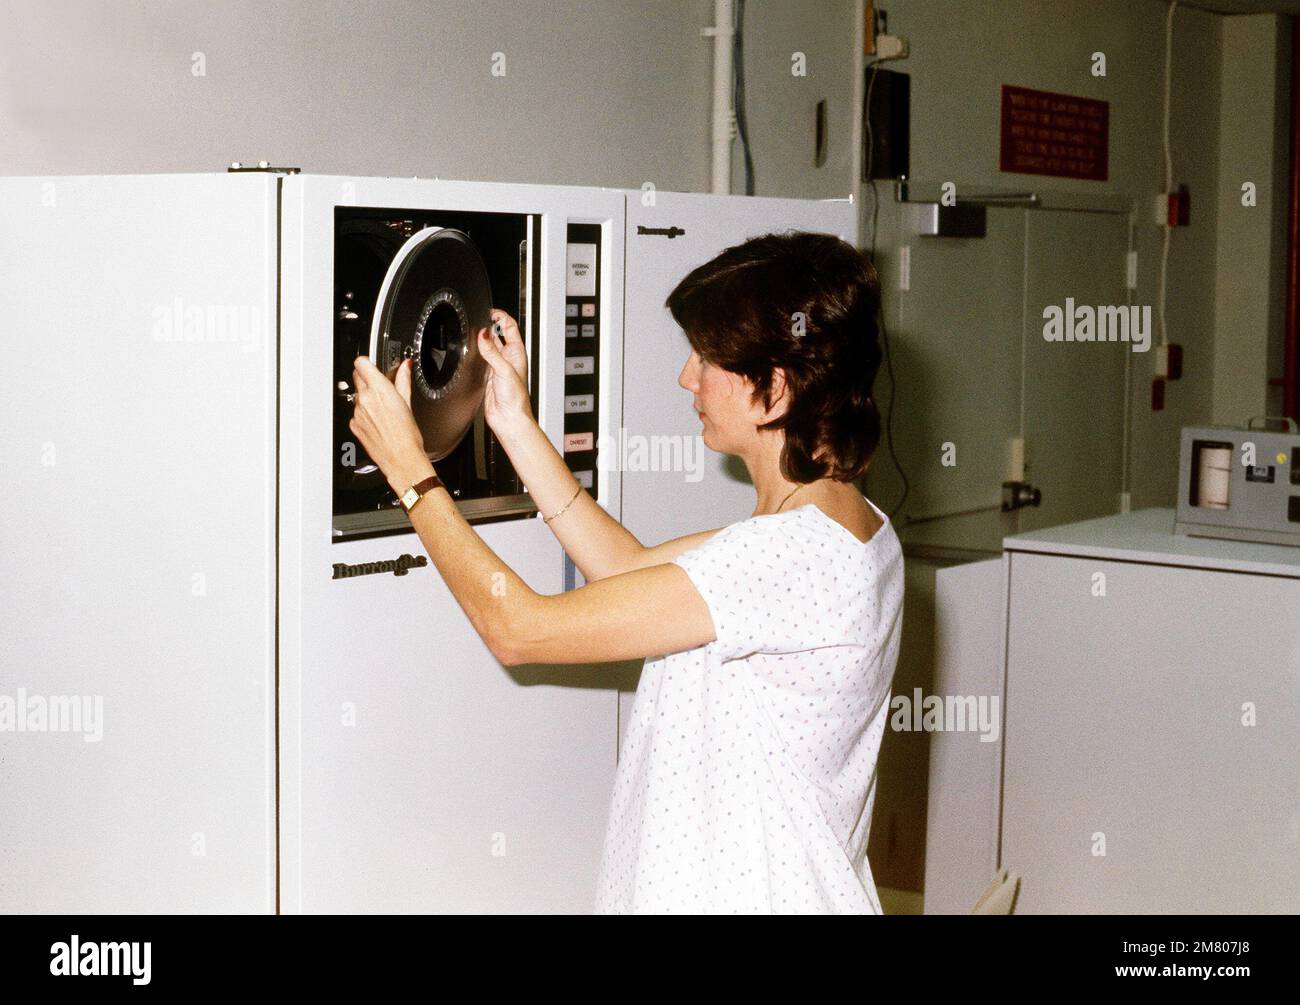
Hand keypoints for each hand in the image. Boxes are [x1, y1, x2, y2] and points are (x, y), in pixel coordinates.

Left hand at [350, 356, 435, 492]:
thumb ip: (403, 381)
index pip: (361, 363)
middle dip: (367, 379)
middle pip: (357, 377)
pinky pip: (356, 413)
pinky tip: (379, 423)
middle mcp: (364, 399)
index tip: (373, 366)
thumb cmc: (407, 436)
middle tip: (381, 388)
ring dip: (367, 398)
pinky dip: (365, 414)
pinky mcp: (354, 425)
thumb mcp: (408, 404)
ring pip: (357, 396)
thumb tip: (405, 367)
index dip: (368, 363)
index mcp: (379, 390)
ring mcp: (357, 412)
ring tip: (384, 411)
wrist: (401, 459)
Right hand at [478, 309, 534, 440]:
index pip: (510, 327)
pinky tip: (470, 351)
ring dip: (482, 340)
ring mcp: (498, 367)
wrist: (509, 419)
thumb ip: (492, 351)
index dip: (501, 316)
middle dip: (489, 326)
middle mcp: (508, 358)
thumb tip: (483, 334)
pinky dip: (476, 353)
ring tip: (472, 332)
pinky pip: (482, 360)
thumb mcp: (503, 370)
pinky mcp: (489, 376)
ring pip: (489, 347)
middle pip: (499, 335)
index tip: (490, 311)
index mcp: (517, 353)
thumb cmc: (515, 398)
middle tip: (478, 319)